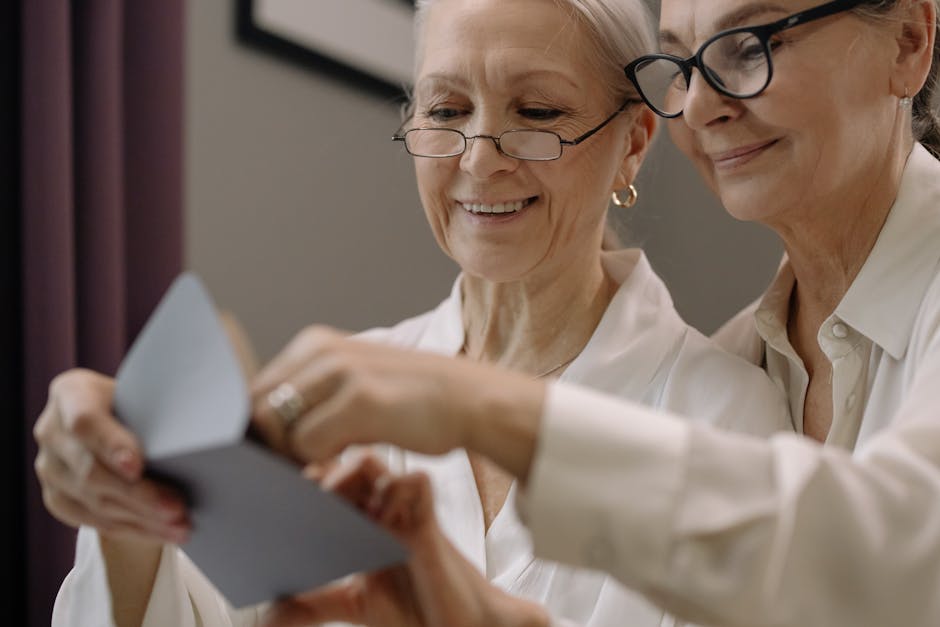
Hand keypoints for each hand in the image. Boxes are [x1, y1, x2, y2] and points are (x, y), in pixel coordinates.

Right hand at [33, 368, 188, 544]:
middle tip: (177, 507)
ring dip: (141, 519)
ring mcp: (49, 468)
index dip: (111, 445)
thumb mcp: (144, 392)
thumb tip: (199, 429)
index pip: (85, 421)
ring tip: (180, 526)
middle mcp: (51, 431)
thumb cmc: (138, 401)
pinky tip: (161, 532)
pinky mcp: (56, 497)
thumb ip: (159, 406)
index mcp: (71, 393)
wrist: (112, 420)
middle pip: (91, 470)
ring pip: (93, 502)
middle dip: (138, 494)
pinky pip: (93, 521)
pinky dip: (131, 529)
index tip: (138, 467)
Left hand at [249, 325, 545, 479]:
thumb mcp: (351, 383)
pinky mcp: (360, 400)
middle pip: (256, 413)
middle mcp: (321, 351)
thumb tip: (258, 436)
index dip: (258, 431)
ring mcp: (340, 372)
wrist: (468, 399)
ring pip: (277, 431)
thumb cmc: (407, 401)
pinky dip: (321, 463)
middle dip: (270, 447)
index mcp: (314, 343)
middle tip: (302, 466)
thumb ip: (309, 398)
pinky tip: (350, 457)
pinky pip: (308, 446)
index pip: (252, 393)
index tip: (277, 454)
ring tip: (332, 458)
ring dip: (296, 457)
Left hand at [261, 454, 547, 626]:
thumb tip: (267, 615)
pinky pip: (417, 482)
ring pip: (377, 464)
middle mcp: (384, 512)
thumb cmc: (417, 609)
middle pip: (349, 465)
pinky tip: (379, 517)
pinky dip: (395, 489)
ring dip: (350, 474)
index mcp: (364, 524)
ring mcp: (406, 514)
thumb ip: (314, 605)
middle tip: (306, 497)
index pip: (333, 482)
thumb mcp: (353, 605)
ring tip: (333, 502)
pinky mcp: (429, 525)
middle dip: (322, 474)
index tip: (286, 498)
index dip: (310, 481)